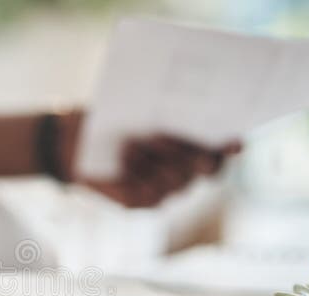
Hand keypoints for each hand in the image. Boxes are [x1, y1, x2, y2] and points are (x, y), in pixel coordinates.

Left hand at [58, 110, 241, 207]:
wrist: (73, 140)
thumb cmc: (112, 115)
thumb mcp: (136, 100)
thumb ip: (162, 98)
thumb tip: (183, 80)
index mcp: (195, 145)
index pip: (224, 150)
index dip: (231, 148)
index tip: (235, 140)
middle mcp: (187, 171)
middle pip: (207, 171)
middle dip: (199, 157)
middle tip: (191, 145)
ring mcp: (166, 190)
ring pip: (178, 181)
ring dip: (161, 160)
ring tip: (136, 142)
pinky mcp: (141, 202)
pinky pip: (149, 193)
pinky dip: (137, 173)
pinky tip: (125, 157)